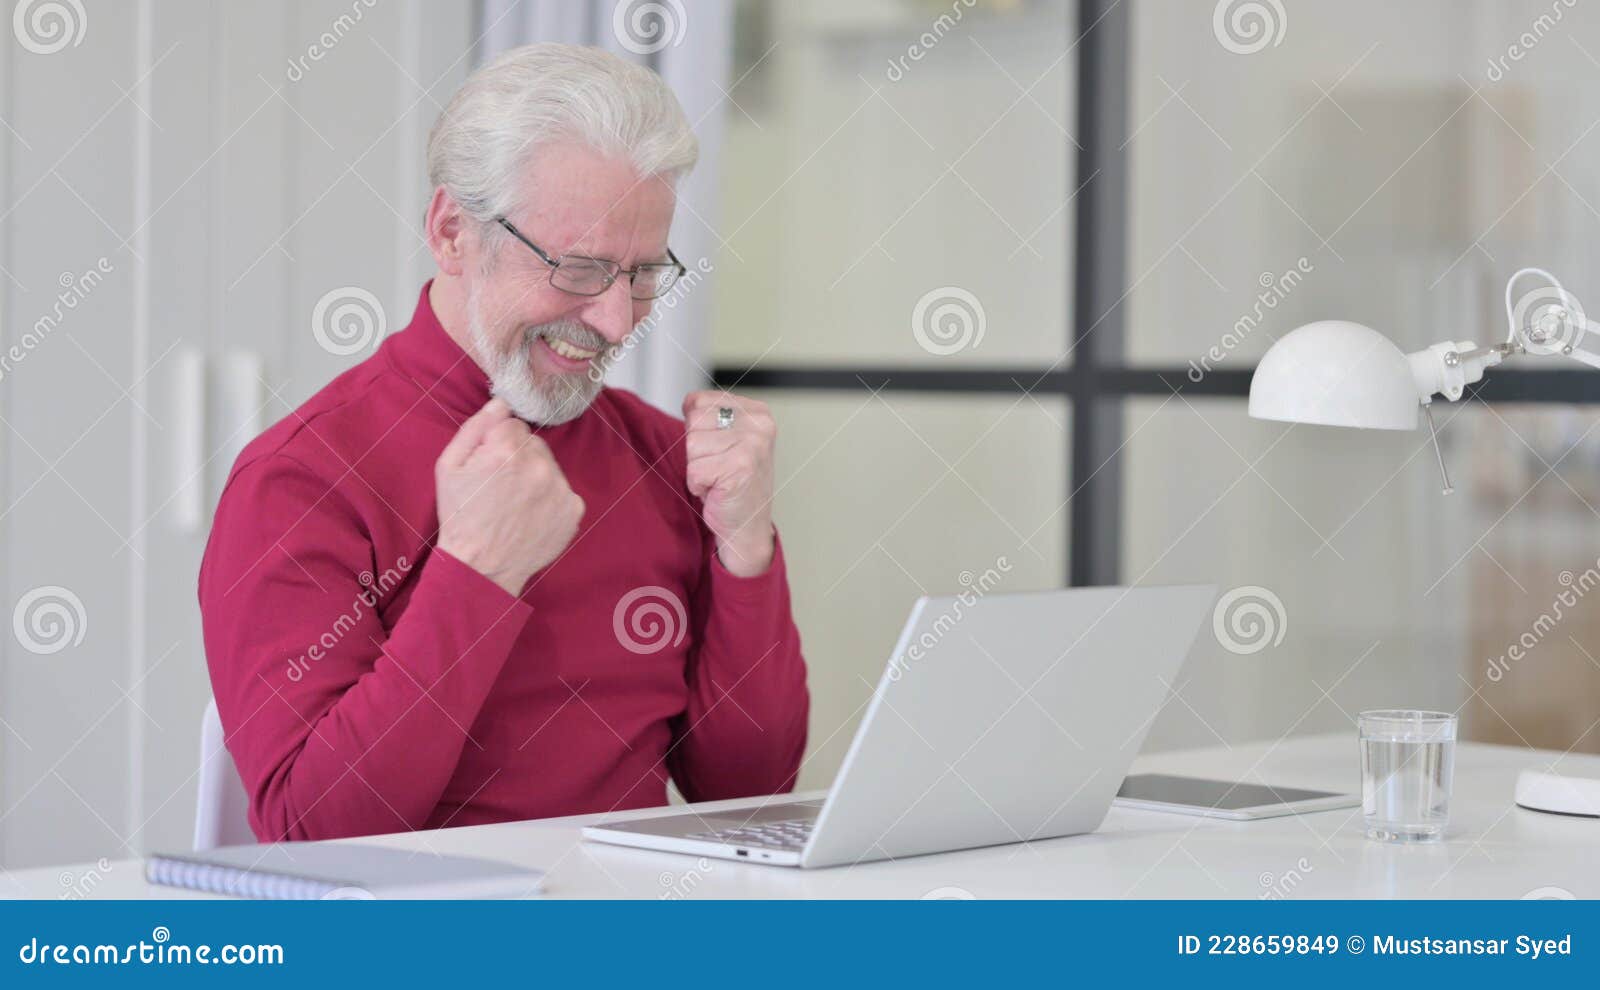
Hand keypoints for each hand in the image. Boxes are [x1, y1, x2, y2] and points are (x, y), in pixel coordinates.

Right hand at [435, 397, 584, 595]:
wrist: (482, 567)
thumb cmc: (461, 515)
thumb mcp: (449, 466)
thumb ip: (475, 427)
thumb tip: (501, 402)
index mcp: (507, 449)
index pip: (512, 424)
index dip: (496, 443)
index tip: (488, 465)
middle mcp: (539, 465)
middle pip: (534, 443)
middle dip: (518, 457)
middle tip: (500, 486)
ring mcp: (560, 488)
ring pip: (549, 465)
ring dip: (536, 476)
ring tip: (514, 503)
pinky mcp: (574, 509)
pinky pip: (563, 489)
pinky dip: (550, 498)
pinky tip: (531, 514)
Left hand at [683, 391, 776, 576]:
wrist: (748, 525)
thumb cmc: (733, 482)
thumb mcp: (726, 438)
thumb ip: (710, 416)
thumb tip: (688, 403)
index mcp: (757, 412)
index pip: (698, 401)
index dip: (697, 430)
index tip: (718, 449)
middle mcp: (759, 425)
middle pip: (693, 422)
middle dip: (696, 450)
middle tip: (718, 467)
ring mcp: (752, 446)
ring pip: (691, 446)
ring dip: (697, 468)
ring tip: (718, 478)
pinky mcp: (739, 468)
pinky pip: (694, 470)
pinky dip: (698, 485)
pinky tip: (718, 490)